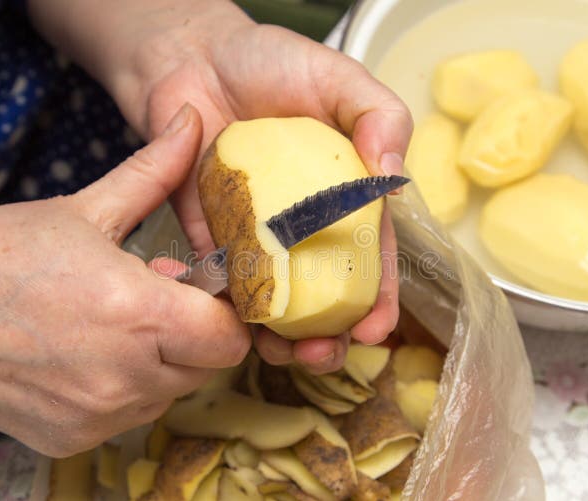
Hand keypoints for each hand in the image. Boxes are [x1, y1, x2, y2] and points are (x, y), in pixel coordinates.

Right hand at [0, 106, 250, 456]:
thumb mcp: (81, 209)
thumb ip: (153, 172)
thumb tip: (192, 121)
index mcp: (135, 312)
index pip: (229, 336)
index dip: (225, 310)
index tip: (202, 287)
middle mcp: (125, 375)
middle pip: (209, 365)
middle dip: (196, 332)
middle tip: (156, 297)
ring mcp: (99, 414)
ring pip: (172, 390)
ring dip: (162, 360)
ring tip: (116, 322)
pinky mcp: (74, 437)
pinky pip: (130, 414)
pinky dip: (125, 386)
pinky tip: (88, 354)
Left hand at [29, 0, 412, 373]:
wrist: (193, 59)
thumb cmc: (270, 62)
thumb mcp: (338, 78)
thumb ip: (379, 116)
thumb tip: (394, 180)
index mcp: (344, 200)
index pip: (370, 260)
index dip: (378, 299)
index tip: (375, 330)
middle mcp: (303, 228)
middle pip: (323, 297)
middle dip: (329, 336)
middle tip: (322, 355)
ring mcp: (257, 239)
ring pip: (274, 305)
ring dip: (279, 338)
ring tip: (281, 354)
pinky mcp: (211, 240)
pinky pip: (220, 284)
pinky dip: (224, 311)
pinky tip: (228, 326)